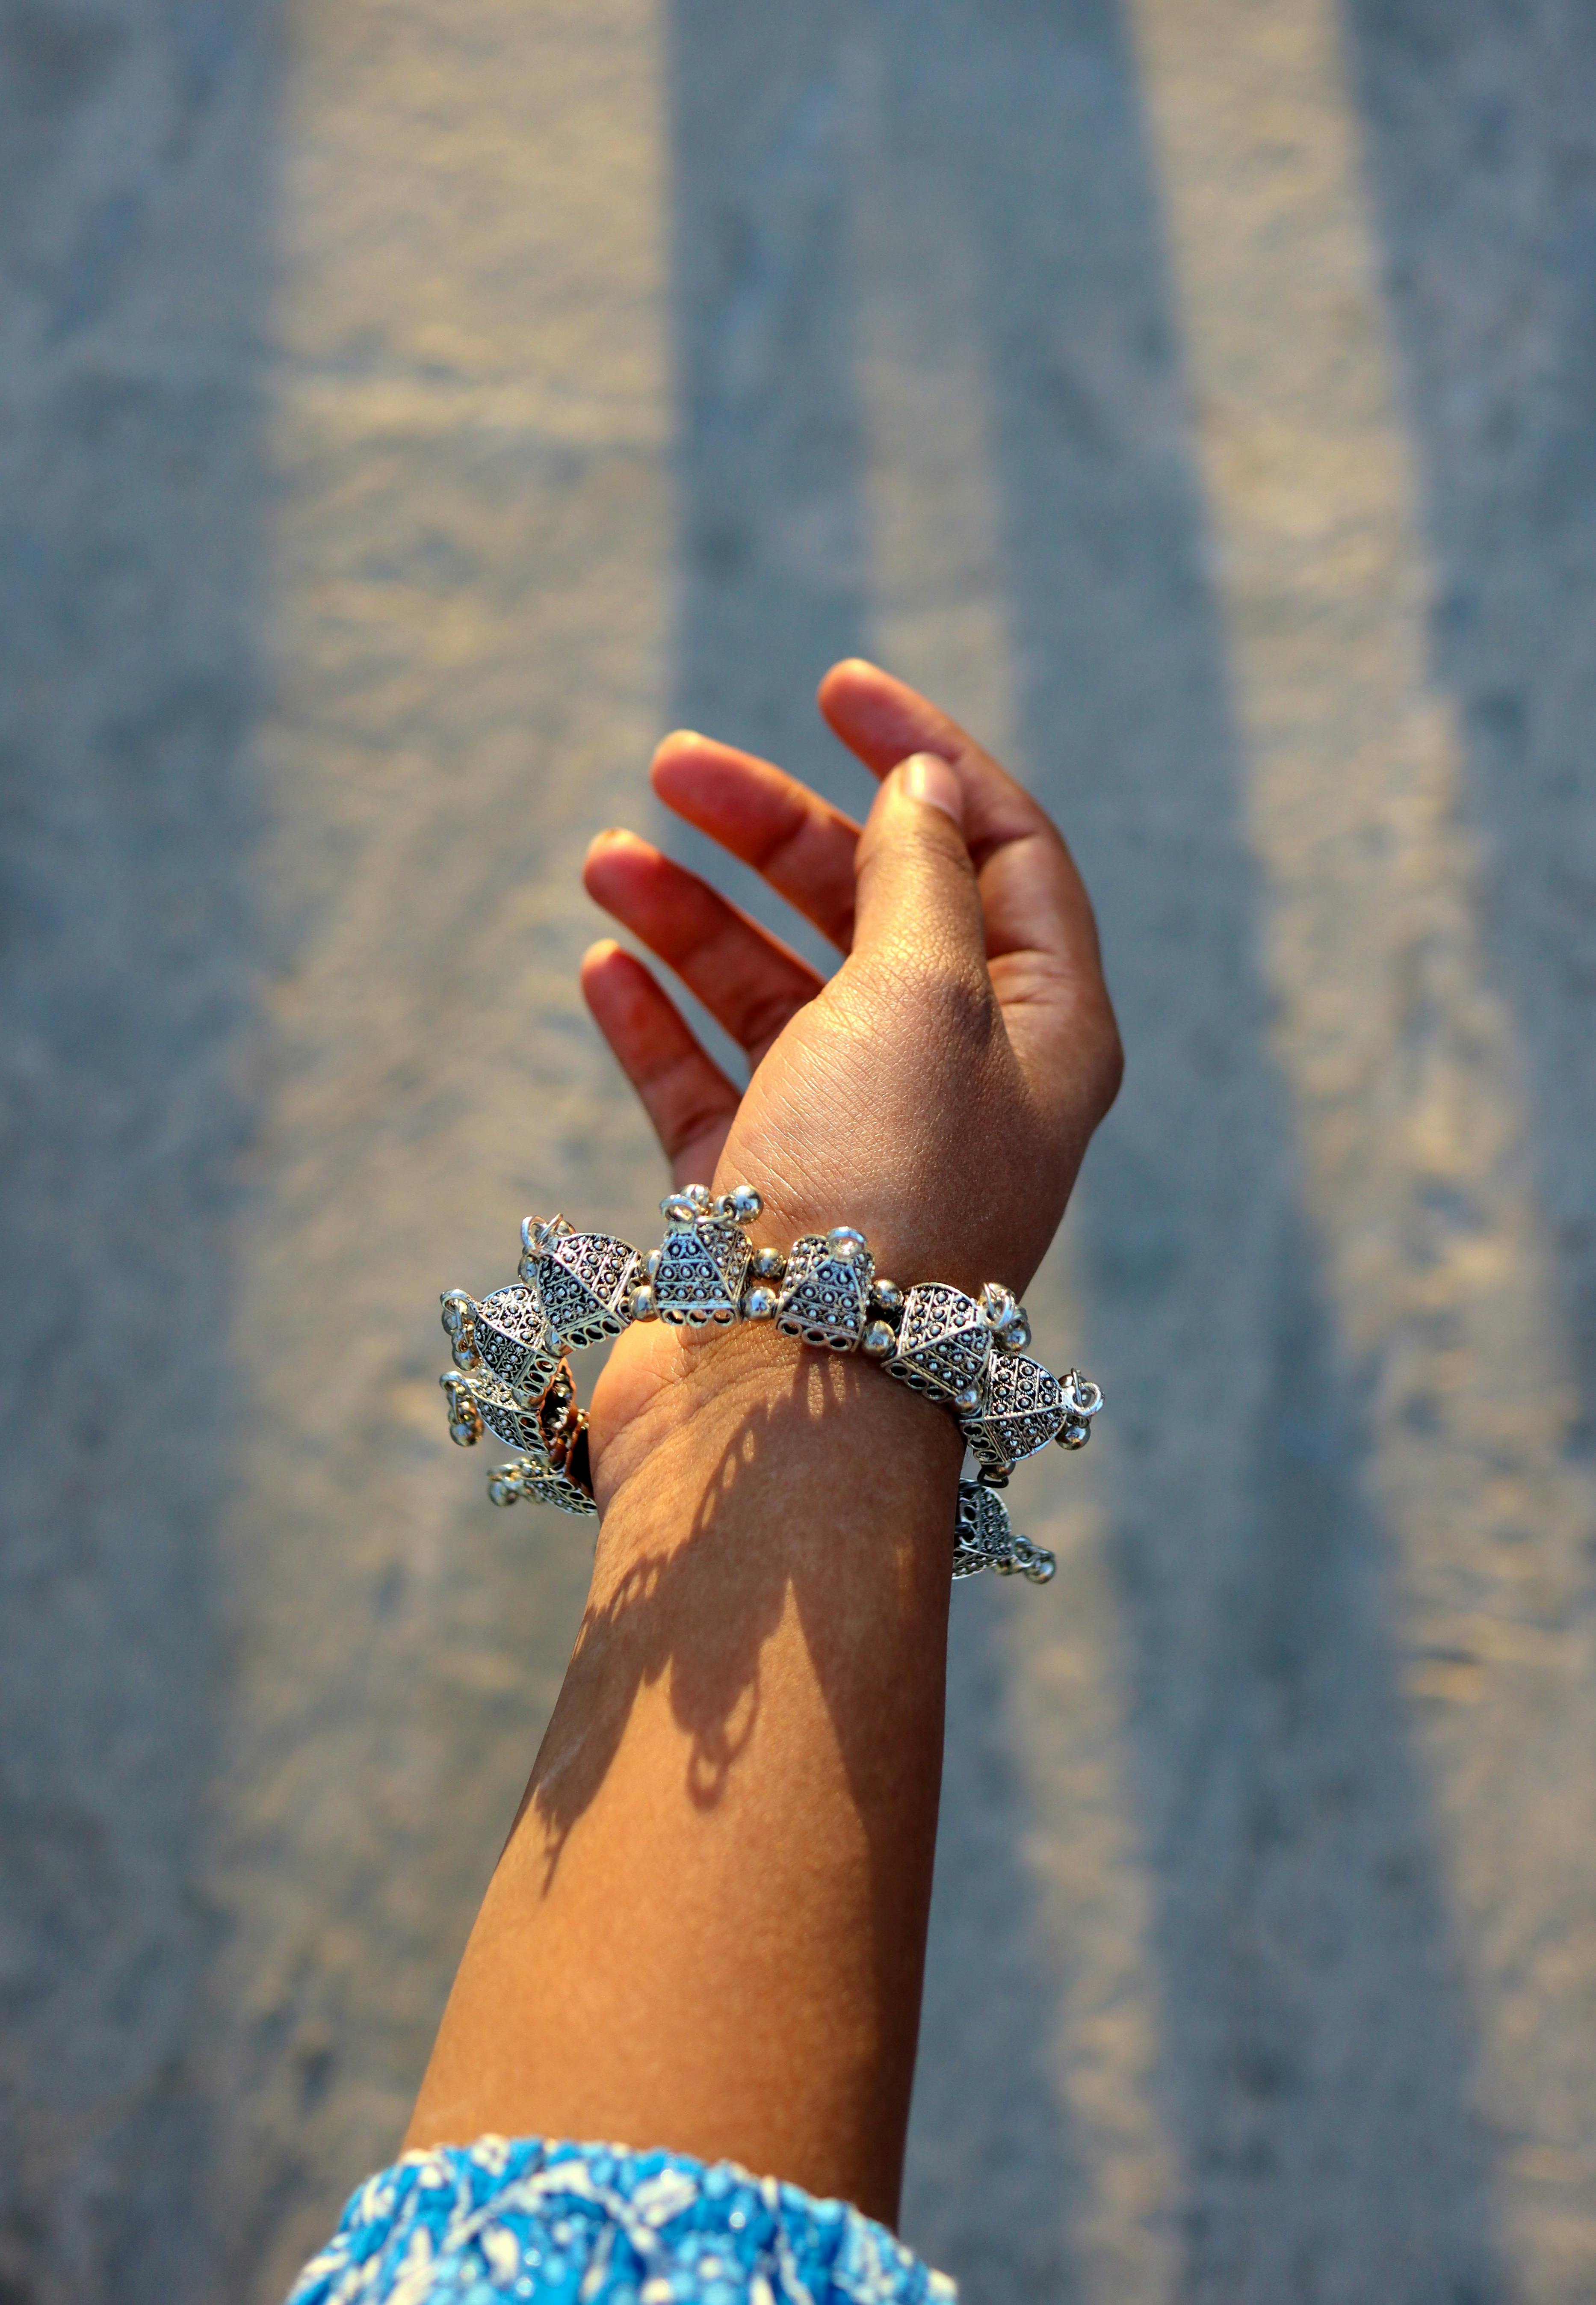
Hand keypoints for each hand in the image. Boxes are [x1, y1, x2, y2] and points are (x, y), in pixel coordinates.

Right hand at [579, 659, 1121, 1478]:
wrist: (790, 1402)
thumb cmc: (879, 1187)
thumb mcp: (922, 993)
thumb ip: (920, 876)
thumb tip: (924, 786)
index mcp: (1042, 1030)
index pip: (1001, 850)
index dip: (926, 758)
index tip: (834, 691)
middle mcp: (959, 1081)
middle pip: (872, 909)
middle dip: (775, 830)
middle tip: (672, 768)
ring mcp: (856, 1140)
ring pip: (777, 988)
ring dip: (696, 914)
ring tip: (609, 857)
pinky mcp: (760, 1196)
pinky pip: (711, 1078)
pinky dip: (662, 1017)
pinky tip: (606, 962)